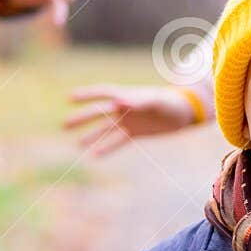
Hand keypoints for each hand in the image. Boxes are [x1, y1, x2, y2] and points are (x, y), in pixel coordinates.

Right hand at [64, 84, 198, 155]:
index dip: (86, 95)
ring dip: (91, 136)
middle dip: (83, 119)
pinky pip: (118, 142)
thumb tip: (119, 101)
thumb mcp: (157, 101)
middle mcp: (125, 108)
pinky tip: (95, 156)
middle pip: (100, 113)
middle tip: (64, 125)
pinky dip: (107, 148)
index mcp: (128, 96)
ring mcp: (129, 121)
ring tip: (77, 144)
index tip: (69, 98)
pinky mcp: (135, 133)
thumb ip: (138, 101)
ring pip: (105, 130)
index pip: (103, 94)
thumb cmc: (172, 102)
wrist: (185, 113)